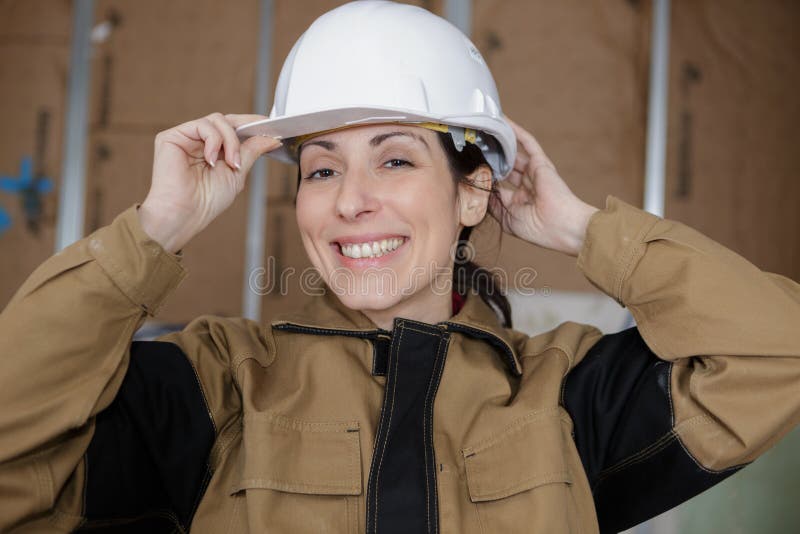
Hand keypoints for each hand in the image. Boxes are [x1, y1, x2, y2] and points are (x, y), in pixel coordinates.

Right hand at [138, 113, 280, 252]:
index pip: (233, 128)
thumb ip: (251, 151)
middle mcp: (199, 142)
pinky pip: (202, 125)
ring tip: (231, 163)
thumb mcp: (237, 173)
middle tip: (258, 141)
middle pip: (227, 121)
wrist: (185, 214)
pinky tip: (211, 161)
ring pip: (217, 121)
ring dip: (231, 141)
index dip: (251, 124)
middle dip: (245, 130)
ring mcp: (185, 138)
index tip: (271, 126)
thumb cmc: (207, 201)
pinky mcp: (172, 137)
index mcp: (213, 150)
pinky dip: (214, 141)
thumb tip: (271, 138)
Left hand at [488, 117, 598, 256]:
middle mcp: (526, 185)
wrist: (559, 227)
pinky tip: (504, 121)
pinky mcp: (541, 163)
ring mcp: (534, 173)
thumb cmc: (537, 229)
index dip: (486, 174)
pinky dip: (517, 132)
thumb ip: (492, 204)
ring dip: (501, 140)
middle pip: (505, 165)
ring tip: (486, 126)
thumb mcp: (506, 218)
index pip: (499, 182)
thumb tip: (480, 191)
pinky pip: (528, 143)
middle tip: (474, 142)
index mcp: (518, 200)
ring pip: (514, 152)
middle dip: (491, 155)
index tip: (471, 164)